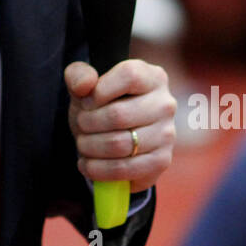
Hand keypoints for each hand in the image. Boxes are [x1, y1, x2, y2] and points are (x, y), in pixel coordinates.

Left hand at [65, 58, 175, 193]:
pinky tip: (87, 164)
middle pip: (119, 115)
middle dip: (87, 123)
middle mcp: (165, 104)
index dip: (99, 91)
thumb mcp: (84, 86)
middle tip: (81, 125)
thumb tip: (84, 85)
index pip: (128, 77)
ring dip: (90, 147)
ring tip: (82, 144)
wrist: (111, 136)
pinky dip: (98, 169)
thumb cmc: (99, 105)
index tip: (86, 102)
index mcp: (152, 76)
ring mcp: (167, 134)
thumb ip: (78, 76)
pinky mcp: (161, 161)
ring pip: (119, 145)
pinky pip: (125, 169)